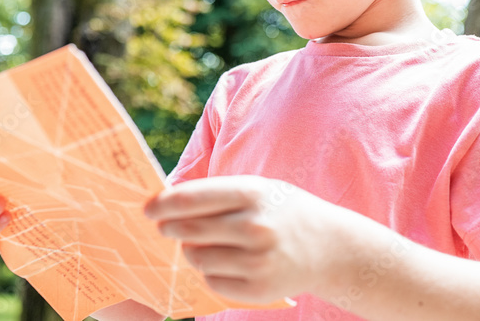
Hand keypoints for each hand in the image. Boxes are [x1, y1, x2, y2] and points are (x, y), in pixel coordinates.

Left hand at [143, 175, 344, 303]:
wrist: (331, 247)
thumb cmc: (283, 211)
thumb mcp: (257, 190)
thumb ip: (217, 195)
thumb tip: (166, 204)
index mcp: (252, 194)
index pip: (193, 198)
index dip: (164, 204)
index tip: (148, 208)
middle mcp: (254, 226)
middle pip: (189, 230)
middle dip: (170, 228)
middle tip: (165, 227)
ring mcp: (257, 261)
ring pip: (197, 258)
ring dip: (191, 251)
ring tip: (205, 244)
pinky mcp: (257, 289)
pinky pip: (212, 281)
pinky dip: (210, 273)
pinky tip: (227, 262)